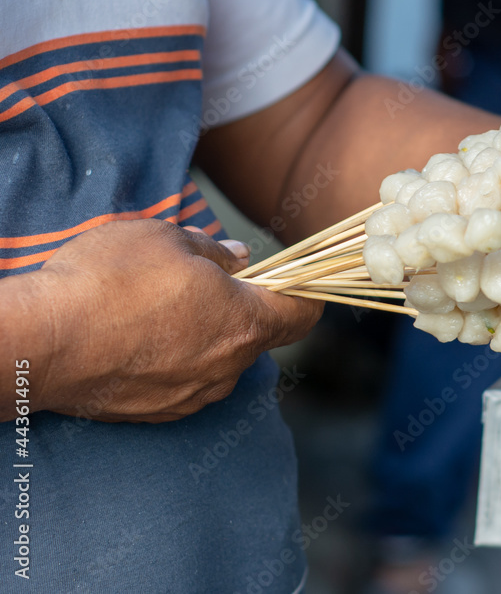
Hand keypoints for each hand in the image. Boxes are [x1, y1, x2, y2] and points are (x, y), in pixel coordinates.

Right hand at [31, 219, 321, 421]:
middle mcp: (228, 368)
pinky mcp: (157, 412)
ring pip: (218, 360)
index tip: (299, 280)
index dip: (307, 294)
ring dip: (204, 335)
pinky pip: (183, 381)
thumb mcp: (167, 240)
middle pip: (256, 336)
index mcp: (244, 323)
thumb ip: (213, 251)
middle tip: (208, 281)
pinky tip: (138, 338)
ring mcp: (193, 396)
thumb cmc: (109, 282)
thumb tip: (236, 258)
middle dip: (241, 308)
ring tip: (159, 307)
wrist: (42, 343)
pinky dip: (173, 359)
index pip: (302, 316)